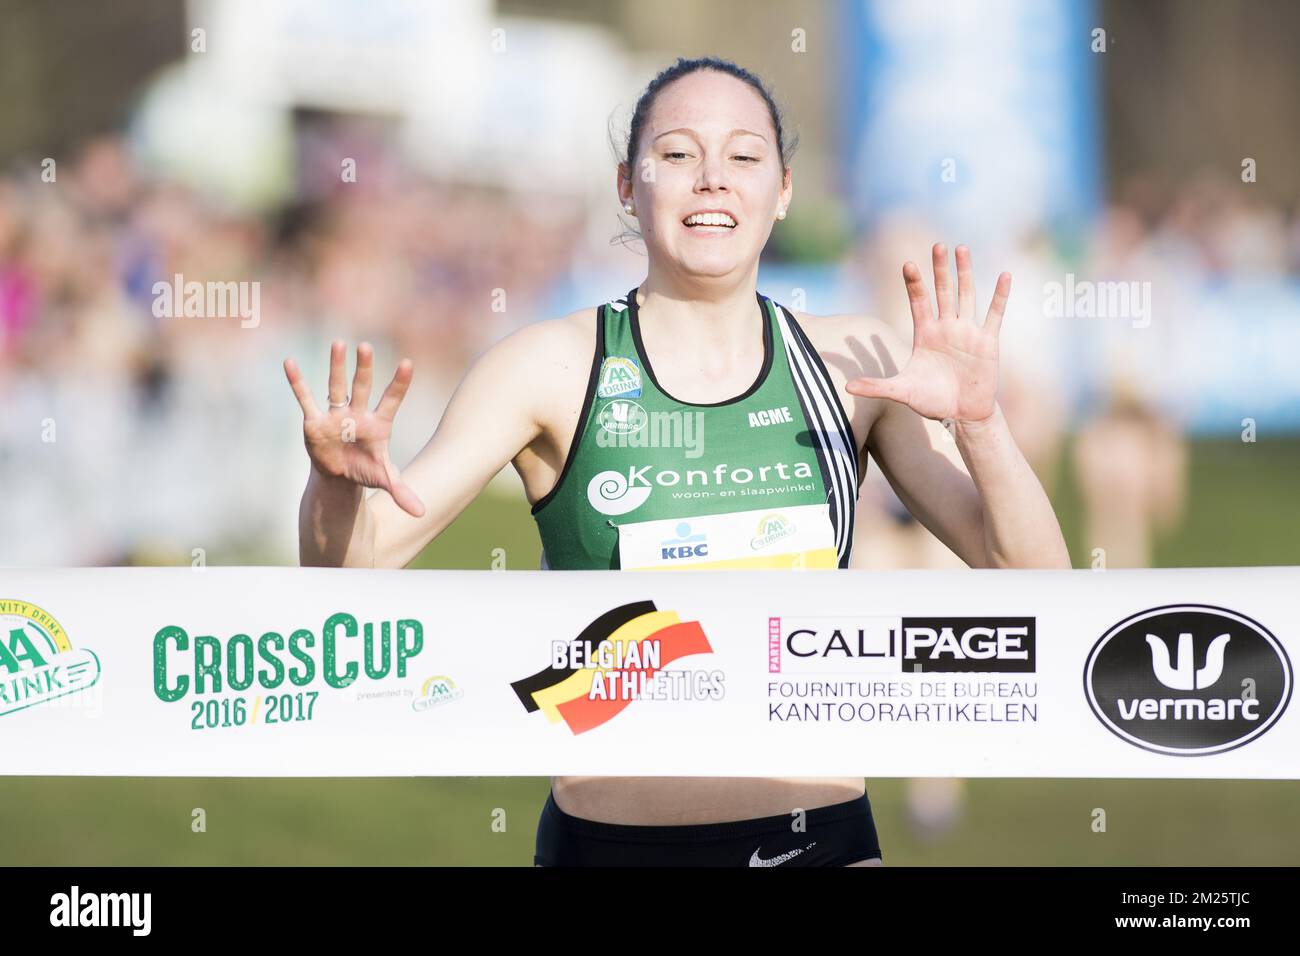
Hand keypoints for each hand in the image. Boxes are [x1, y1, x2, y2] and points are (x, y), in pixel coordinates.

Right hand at [283, 340, 425, 516]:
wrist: (340, 475)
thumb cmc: (366, 471)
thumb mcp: (384, 480)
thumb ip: (402, 492)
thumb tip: (422, 513)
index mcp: (379, 424)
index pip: (392, 400)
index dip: (400, 384)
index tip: (409, 364)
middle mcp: (358, 413)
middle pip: (362, 386)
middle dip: (363, 368)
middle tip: (366, 347)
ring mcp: (336, 414)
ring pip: (336, 386)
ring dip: (336, 366)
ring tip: (338, 343)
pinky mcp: (314, 421)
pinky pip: (305, 398)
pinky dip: (297, 382)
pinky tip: (290, 362)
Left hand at [846, 243, 1008, 424]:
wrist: (961, 416)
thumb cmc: (931, 401)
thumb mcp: (902, 391)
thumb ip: (876, 386)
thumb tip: (846, 387)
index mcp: (925, 334)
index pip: (918, 302)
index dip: (914, 284)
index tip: (908, 264)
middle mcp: (946, 328)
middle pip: (943, 292)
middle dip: (940, 270)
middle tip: (938, 245)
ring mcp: (967, 332)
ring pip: (966, 296)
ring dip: (965, 273)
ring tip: (962, 249)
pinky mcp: (987, 342)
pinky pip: (995, 315)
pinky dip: (1000, 296)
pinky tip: (1005, 275)